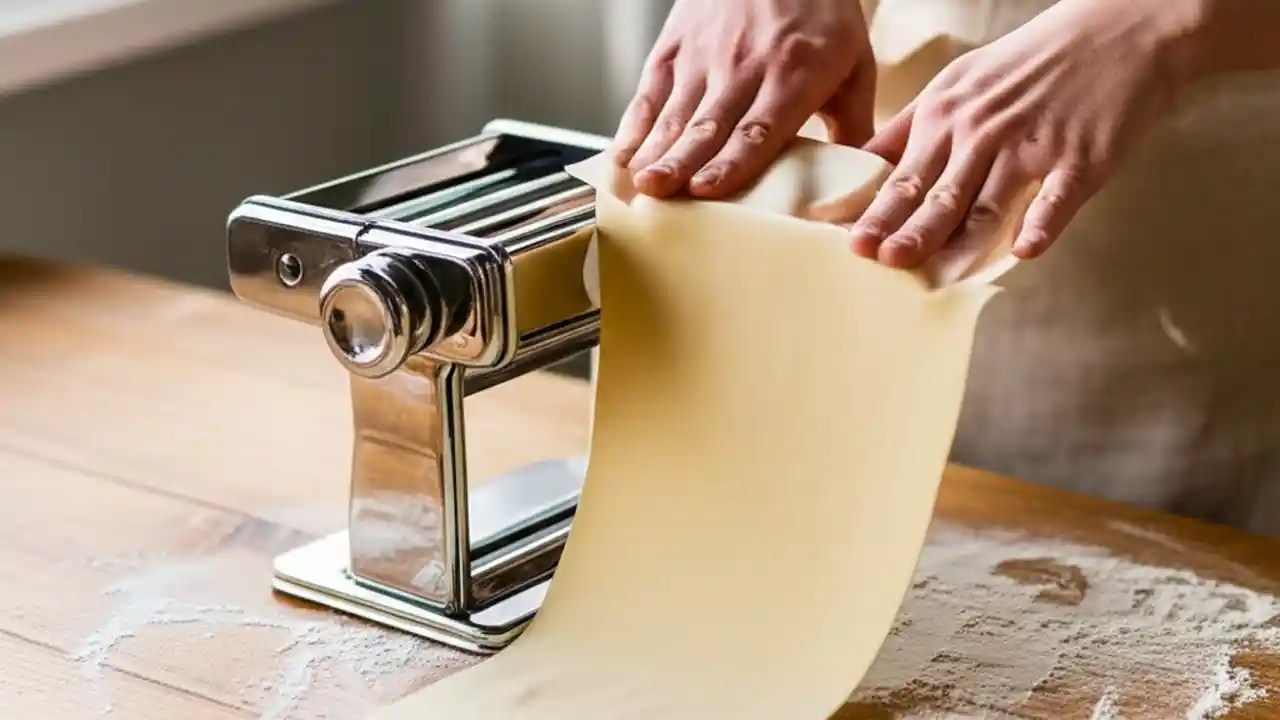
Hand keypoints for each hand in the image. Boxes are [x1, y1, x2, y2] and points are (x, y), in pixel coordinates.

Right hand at [613, 0, 875, 198]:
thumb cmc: (821, 18)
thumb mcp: (854, 63)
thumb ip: (854, 124)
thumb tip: (862, 187)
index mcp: (794, 74)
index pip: (759, 126)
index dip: (732, 160)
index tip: (708, 188)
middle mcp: (744, 66)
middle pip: (710, 123)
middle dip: (682, 161)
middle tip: (659, 193)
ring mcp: (704, 56)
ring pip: (676, 112)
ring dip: (656, 150)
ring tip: (640, 184)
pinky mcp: (675, 47)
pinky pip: (650, 92)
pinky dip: (634, 125)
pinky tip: (624, 156)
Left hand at [852, 0, 1201, 266]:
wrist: (1119, 30)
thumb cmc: (1030, 64)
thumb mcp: (959, 83)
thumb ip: (912, 127)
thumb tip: (864, 165)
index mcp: (947, 115)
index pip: (903, 175)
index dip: (876, 212)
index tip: (851, 245)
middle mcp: (984, 131)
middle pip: (938, 193)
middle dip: (906, 230)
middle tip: (879, 261)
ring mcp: (1033, 145)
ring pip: (989, 204)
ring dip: (960, 241)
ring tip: (932, 274)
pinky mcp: (1081, 158)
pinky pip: (1057, 197)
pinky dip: (1042, 223)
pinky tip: (1025, 251)